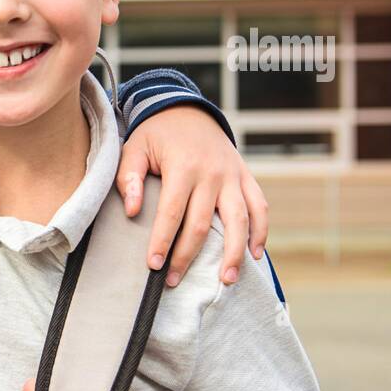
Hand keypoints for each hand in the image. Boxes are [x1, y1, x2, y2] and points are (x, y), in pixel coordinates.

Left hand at [115, 106, 267, 287]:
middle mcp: (213, 173)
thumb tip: (134, 211)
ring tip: (225, 281)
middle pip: (202, 224)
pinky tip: (254, 255)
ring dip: (234, 253)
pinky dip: (261, 232)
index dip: (162, 241)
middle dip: (187, 256)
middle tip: (172, 281)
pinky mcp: (246, 177)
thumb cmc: (156, 134)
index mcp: (183, 167)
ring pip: (239, 220)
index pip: (172, 213)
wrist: (188, 109)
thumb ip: (129, 177)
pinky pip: (260, 207)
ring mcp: (233, 176)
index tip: (153, 265)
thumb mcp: (134, 147)